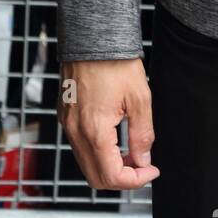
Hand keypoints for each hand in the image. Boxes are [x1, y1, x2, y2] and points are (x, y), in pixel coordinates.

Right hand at [58, 59, 159, 190]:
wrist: (92, 37)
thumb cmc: (114, 61)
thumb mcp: (140, 97)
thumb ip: (142, 133)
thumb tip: (144, 159)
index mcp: (94, 130)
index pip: (112, 175)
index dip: (135, 180)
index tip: (151, 170)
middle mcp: (76, 131)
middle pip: (96, 176)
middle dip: (122, 178)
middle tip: (144, 166)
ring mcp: (68, 124)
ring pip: (86, 163)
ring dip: (110, 165)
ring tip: (132, 151)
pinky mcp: (66, 116)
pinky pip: (80, 146)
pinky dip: (98, 152)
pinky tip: (116, 138)